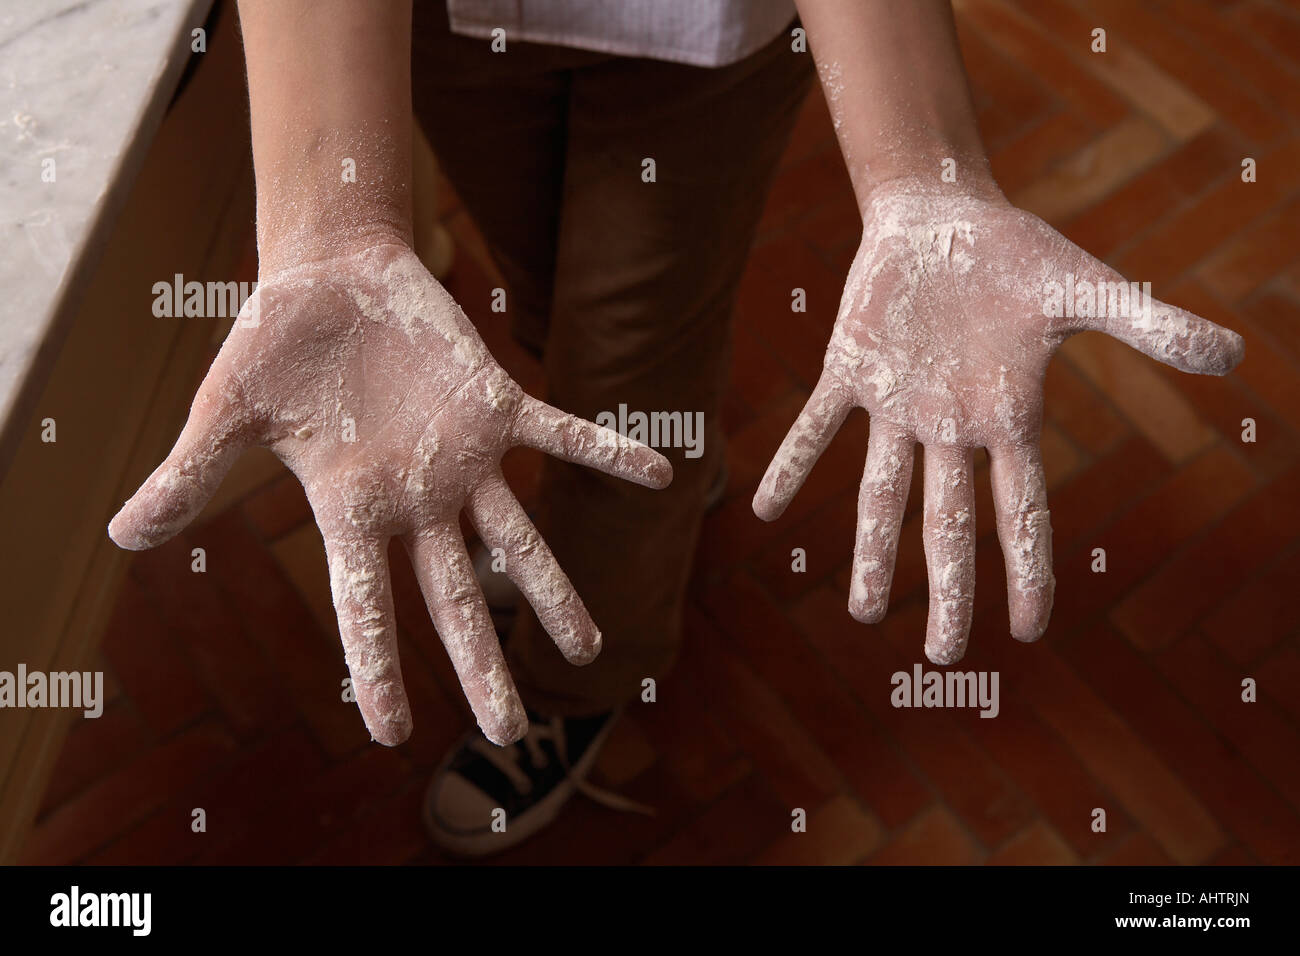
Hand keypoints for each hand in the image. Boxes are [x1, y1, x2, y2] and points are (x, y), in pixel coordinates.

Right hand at [110, 243, 671, 744]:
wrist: (329, 276)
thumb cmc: (275, 344)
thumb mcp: (226, 413)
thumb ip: (193, 476)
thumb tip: (122, 537)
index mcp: (352, 510)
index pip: (365, 605)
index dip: (377, 666)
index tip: (388, 732)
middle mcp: (417, 499)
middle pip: (455, 597)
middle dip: (482, 660)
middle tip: (513, 731)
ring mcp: (463, 458)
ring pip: (517, 539)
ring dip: (555, 589)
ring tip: (593, 645)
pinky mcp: (496, 405)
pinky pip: (562, 434)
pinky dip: (608, 451)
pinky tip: (663, 476)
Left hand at [753, 179, 1243, 663]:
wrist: (944, 214)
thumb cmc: (1016, 254)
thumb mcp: (1088, 289)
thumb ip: (1150, 325)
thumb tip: (1236, 355)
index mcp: (1006, 418)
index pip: (1021, 512)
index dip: (1025, 572)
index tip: (1027, 633)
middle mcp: (949, 425)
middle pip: (948, 523)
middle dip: (947, 588)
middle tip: (940, 657)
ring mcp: (896, 402)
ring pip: (880, 490)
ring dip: (871, 550)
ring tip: (861, 612)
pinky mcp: (848, 369)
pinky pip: (815, 424)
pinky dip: (792, 461)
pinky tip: (765, 507)